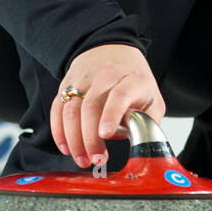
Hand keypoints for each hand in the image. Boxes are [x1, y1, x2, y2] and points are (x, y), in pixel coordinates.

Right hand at [50, 44, 165, 168]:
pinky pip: (58, 108)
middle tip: (96, 160)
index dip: (111, 115)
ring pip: (71, 109)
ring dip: (74, 139)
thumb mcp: (153, 99)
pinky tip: (66, 147)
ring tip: (82, 159)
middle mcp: (105, 76)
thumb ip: (149, 122)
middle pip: (91, 105)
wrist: (112, 51)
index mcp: (132, 79)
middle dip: (90, 138)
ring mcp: (83, 79)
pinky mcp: (66, 84)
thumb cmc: (134, 81)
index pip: (119, 94)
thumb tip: (140, 145)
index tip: (107, 135)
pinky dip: (59, 131)